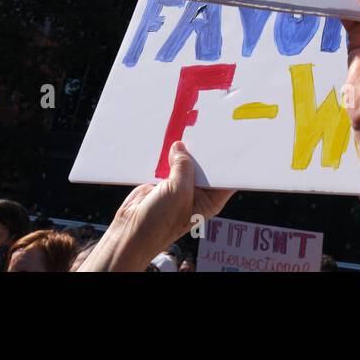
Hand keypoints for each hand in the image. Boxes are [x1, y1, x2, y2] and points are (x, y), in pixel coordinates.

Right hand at [79, 142, 230, 271]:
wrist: (130, 230)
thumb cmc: (160, 222)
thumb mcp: (178, 191)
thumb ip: (183, 166)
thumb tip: (180, 147)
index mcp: (210, 200)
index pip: (225, 176)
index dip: (228, 160)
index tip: (230, 140)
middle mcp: (198, 192)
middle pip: (205, 165)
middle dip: (203, 151)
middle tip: (206, 128)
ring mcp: (181, 186)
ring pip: (186, 163)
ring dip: (183, 151)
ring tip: (186, 130)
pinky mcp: (165, 182)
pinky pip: (169, 164)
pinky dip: (166, 156)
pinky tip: (167, 142)